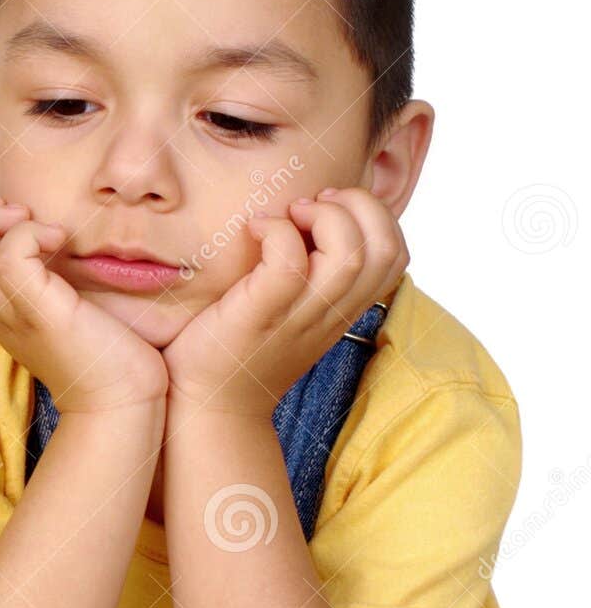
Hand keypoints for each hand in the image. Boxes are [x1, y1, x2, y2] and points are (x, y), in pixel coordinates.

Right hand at [0, 198, 167, 411]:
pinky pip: (9, 260)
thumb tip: (44, 233)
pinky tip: (59, 238)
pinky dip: (30, 233)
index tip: (9, 219)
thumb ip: (41, 274)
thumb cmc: (99, 349)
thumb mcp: (57, 302)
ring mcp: (12, 313)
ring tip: (33, 223)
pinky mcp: (41, 313)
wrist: (120, 400)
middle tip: (16, 216)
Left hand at [162, 186, 408, 416]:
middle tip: (309, 205)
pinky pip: (288, 261)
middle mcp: (330, 313)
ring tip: (288, 214)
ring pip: (349, 254)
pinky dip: (275, 230)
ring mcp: (299, 316)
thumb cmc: (241, 344)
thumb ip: (313, 274)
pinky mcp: (260, 314)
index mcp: (343, 308)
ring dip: (323, 215)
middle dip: (358, 205)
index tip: (328, 208)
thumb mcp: (293, 309)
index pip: (396, 254)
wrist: (210, 402)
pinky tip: (253, 227)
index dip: (374, 216)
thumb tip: (311, 216)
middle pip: (385, 248)